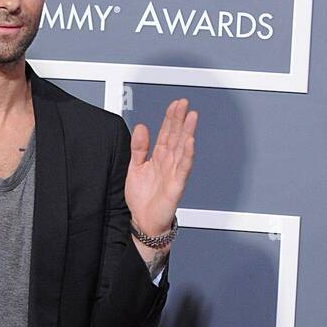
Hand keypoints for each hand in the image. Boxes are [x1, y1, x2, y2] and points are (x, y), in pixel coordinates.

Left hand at [125, 98, 196, 237]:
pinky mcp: (176, 185)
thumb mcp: (135, 168)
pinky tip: (190, 142)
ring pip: (183, 148)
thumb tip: (140, 127)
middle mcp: (168, 162)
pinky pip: (183, 168)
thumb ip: (138, 148)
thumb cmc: (142, 198)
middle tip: (184, 103)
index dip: (170, 118)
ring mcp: (174, 173)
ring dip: (188, 132)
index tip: (175, 104)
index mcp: (158, 157)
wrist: (144, 222)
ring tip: (192, 117)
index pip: (166, 133)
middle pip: (176, 136)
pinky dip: (188, 155)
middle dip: (180, 120)